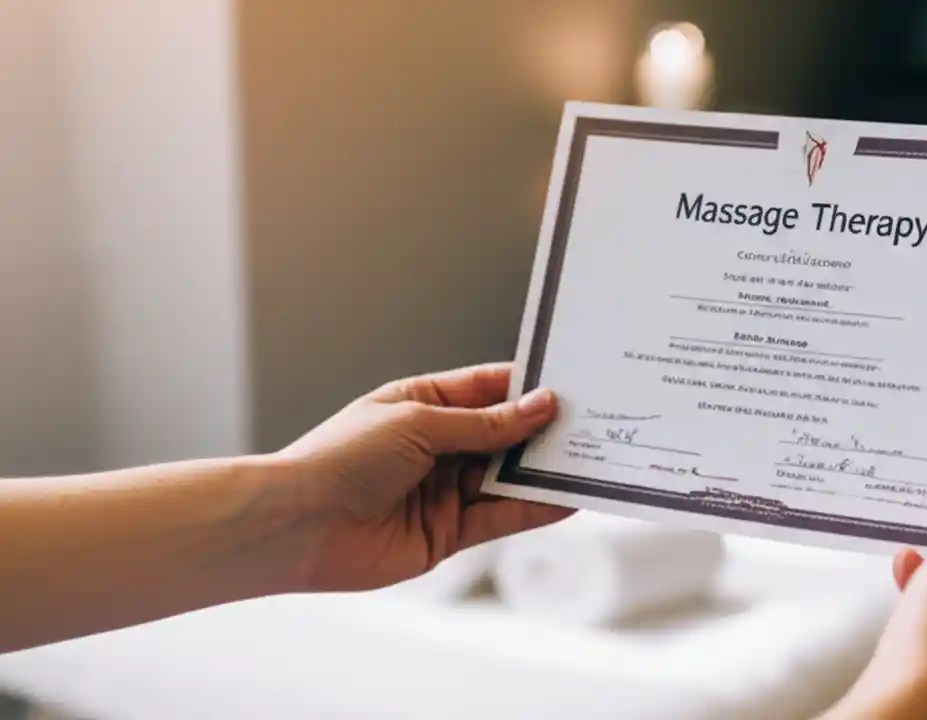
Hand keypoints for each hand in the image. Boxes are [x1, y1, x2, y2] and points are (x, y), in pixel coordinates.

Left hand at [273, 362, 572, 591]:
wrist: (297, 526)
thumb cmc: (342, 459)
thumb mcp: (419, 425)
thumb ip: (484, 424)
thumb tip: (540, 406)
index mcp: (423, 405)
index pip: (487, 390)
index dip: (527, 387)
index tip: (571, 383)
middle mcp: (437, 447)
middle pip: (503, 436)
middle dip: (543, 431)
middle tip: (593, 423)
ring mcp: (444, 491)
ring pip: (507, 479)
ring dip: (545, 471)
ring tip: (591, 460)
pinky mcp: (448, 533)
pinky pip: (500, 519)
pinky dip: (534, 510)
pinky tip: (566, 499)